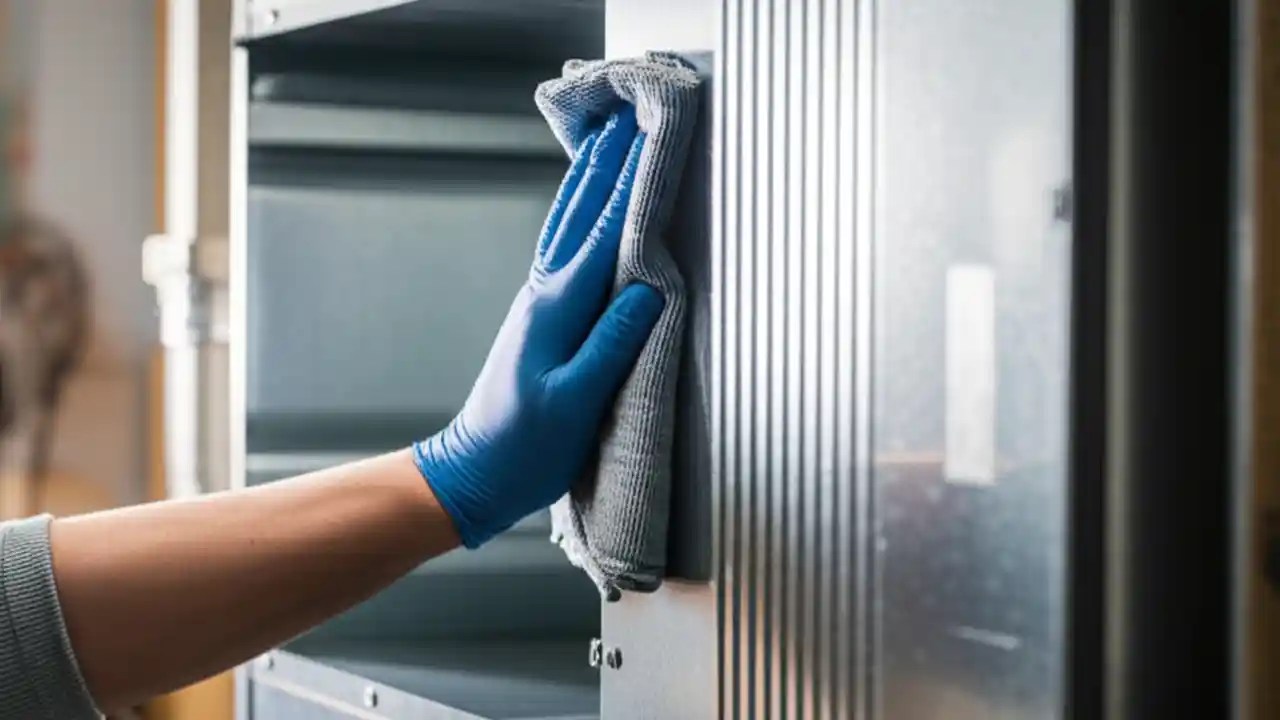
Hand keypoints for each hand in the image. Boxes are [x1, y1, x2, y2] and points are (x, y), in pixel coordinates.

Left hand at [413, 108, 661, 547]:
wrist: (475, 471)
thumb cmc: (526, 447)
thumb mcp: (576, 402)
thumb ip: (612, 344)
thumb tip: (649, 288)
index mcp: (558, 308)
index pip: (605, 233)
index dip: (631, 184)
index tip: (649, 139)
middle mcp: (545, 294)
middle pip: (581, 214)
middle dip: (606, 164)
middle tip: (628, 117)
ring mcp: (540, 303)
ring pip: (567, 225)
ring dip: (588, 181)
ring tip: (605, 141)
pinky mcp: (541, 319)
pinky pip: (564, 249)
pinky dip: (578, 216)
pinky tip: (585, 209)